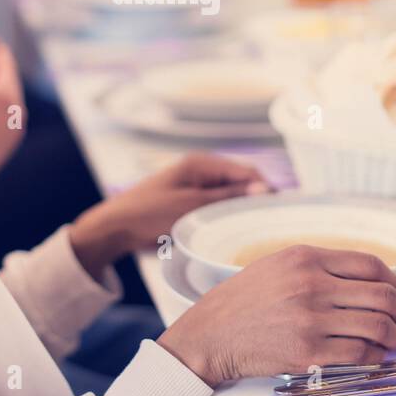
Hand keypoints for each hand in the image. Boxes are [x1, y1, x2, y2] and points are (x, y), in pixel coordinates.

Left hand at [68, 153, 268, 276]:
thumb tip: (264, 190)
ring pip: (230, 196)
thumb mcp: (191, 206)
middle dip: (256, 200)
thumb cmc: (148, 213)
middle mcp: (202, 171)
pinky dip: (228, 216)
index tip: (281, 210)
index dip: (265, 189)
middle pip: (241, 183)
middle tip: (273, 224)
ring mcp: (196, 186)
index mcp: (202, 163)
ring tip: (259, 230)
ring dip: (242, 209)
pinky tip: (237, 232)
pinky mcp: (191, 202)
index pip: (246, 172)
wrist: (114, 228)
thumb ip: (227, 197)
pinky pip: (218, 205)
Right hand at [157, 245, 395, 386]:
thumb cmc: (242, 300)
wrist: (210, 334)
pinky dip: (375, 356)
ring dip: (393, 336)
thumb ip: (318, 266)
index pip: (370, 264)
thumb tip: (363, 278)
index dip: (394, 281)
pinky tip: (372, 355)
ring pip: (377, 326)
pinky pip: (360, 354)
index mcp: (306, 257)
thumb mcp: (277, 264)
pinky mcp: (308, 352)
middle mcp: (312, 285)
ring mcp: (311, 319)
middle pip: (382, 296)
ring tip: (390, 339)